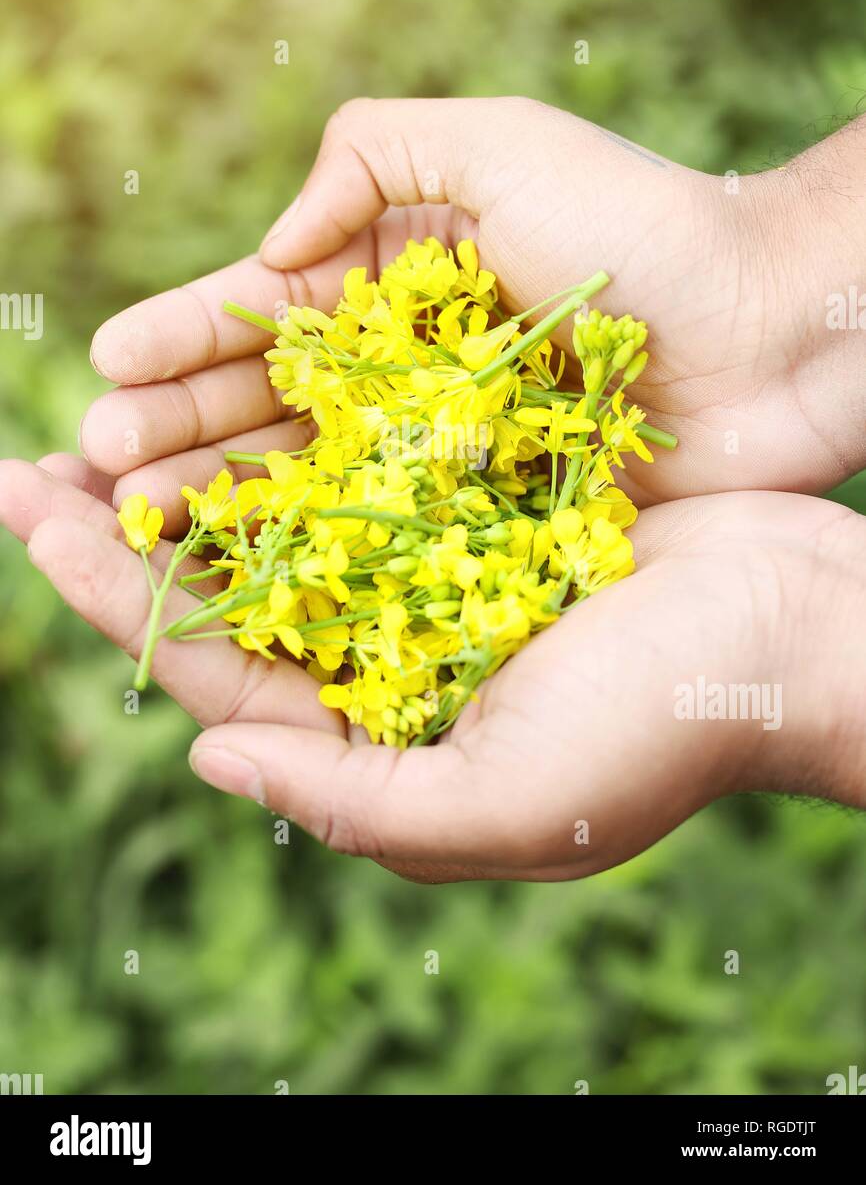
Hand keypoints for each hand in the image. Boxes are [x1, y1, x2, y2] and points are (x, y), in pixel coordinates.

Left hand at [3, 457, 863, 882]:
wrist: (791, 626)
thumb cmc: (661, 730)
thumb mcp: (503, 804)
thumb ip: (352, 799)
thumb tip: (207, 763)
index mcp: (381, 736)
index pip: (218, 669)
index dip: (117, 599)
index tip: (40, 524)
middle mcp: (392, 656)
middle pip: (232, 588)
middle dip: (130, 532)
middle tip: (32, 466)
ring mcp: (434, 575)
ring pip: (286, 517)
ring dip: (201, 469)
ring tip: (113, 412)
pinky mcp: (480, 507)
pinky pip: (368, 464)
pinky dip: (303, 427)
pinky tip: (246, 382)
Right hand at [80, 99, 864, 532]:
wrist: (776, 332)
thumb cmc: (647, 227)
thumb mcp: (501, 145)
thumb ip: (372, 156)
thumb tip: (273, 247)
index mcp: (396, 285)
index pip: (264, 317)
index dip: (181, 340)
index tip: (106, 363)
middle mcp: (407, 380)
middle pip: (266, 411)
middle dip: (172, 432)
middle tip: (91, 466)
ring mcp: (443, 460)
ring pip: (306, 485)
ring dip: (216, 501)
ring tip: (132, 520)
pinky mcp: (486, 526)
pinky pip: (379, 544)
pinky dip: (305, 558)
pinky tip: (236, 572)